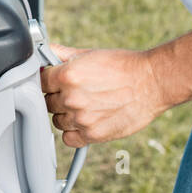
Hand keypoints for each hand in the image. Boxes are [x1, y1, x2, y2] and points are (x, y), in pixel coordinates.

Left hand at [40, 43, 166, 145]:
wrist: (151, 82)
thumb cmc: (123, 66)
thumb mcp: (89, 54)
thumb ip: (62, 55)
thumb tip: (44, 54)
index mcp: (67, 75)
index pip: (40, 82)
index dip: (47, 81)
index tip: (54, 82)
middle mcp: (71, 98)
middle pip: (47, 103)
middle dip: (58, 97)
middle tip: (75, 92)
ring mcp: (81, 118)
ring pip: (57, 121)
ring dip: (66, 115)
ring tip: (85, 105)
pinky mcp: (93, 135)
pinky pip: (68, 139)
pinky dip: (74, 132)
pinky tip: (85, 121)